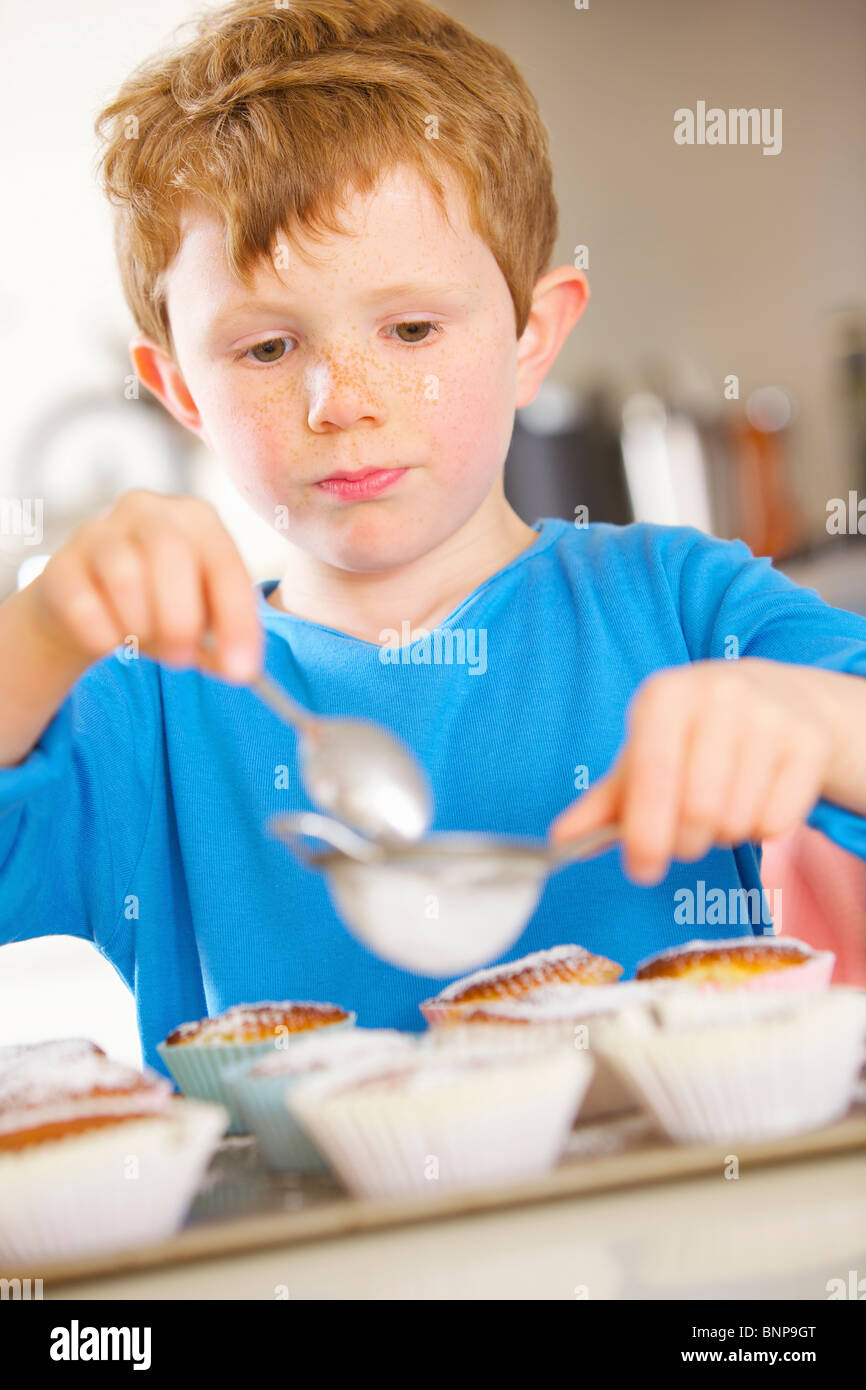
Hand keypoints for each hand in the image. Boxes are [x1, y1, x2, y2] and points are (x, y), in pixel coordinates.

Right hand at [23, 488, 262, 681]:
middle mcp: (147, 510)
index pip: (224, 564)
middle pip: (171, 554)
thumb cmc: (158, 602)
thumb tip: (241, 669)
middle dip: (182, 619)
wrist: (86, 602)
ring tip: (144, 640)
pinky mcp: (61, 564)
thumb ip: (224, 638)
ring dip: (142, 626)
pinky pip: (83, 604)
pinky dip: (103, 635)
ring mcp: (98, 531)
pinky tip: (110, 640)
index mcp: (196, 519)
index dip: (237, 620)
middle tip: (182, 658)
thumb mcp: (201, 613)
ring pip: (125, 577)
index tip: (241, 671)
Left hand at [548, 658, 839, 883]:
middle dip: (685, 842)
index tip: (641, 870)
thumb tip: (560, 842)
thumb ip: (604, 803)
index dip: (645, 832)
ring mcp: (769, 715)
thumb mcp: (644, 756)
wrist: (775, 697)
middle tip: (684, 837)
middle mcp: (718, 695)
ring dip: (722, 836)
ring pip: (737, 821)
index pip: (653, 774)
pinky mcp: (809, 742)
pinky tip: (754, 801)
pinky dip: (761, 831)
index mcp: (665, 696)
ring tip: (719, 809)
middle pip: (698, 809)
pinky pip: (778, 823)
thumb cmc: (692, 736)